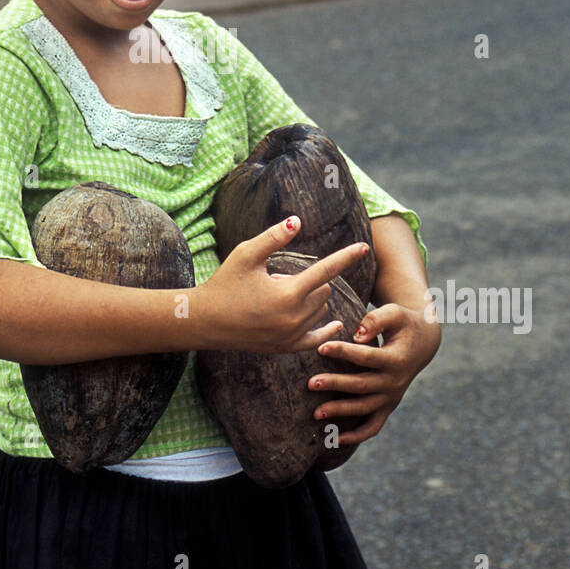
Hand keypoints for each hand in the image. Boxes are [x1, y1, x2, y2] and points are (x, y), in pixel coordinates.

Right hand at [194, 214, 372, 353]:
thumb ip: (273, 237)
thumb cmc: (224, 283)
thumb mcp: (246, 254)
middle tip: (278, 278)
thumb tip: (297, 221)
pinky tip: (336, 324)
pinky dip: (326, 328)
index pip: (326, 270)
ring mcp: (292, 335)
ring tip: (279, 296)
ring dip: (310, 299)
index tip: (365, 247)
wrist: (204, 322)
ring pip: (321, 310)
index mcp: (288, 292)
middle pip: (323, 290)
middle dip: (311, 280)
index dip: (346, 256)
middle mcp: (295, 317)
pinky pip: (317, 337)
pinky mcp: (286, 347)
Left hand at [306, 300, 440, 444]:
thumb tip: (357, 333)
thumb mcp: (395, 314)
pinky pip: (373, 426)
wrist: (421, 343)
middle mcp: (395, 382)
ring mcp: (391, 397)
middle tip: (310, 383)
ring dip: (340, 412)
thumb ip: (376, 319)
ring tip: (316, 413)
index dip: (344, 352)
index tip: (321, 348)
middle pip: (362, 386)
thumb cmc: (402, 323)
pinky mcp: (387, 406)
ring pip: (364, 409)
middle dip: (336, 385)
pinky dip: (357, 436)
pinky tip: (336, 439)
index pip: (367, 357)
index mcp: (396, 359)